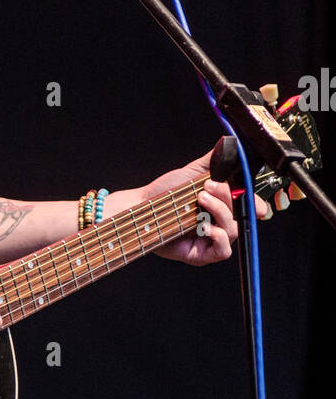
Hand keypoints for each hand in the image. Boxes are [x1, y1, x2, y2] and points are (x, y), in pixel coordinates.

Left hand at [147, 148, 269, 266]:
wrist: (143, 207)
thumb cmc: (165, 193)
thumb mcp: (193, 172)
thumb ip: (212, 162)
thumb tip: (227, 144)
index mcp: (222, 205)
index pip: (248, 207)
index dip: (256, 204)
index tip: (256, 200)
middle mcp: (218, 223)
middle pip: (240, 215)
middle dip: (227, 197)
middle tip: (208, 186)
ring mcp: (210, 240)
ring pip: (232, 231)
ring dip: (220, 212)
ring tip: (200, 200)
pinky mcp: (200, 254)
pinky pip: (222, 251)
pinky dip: (220, 238)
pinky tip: (207, 226)